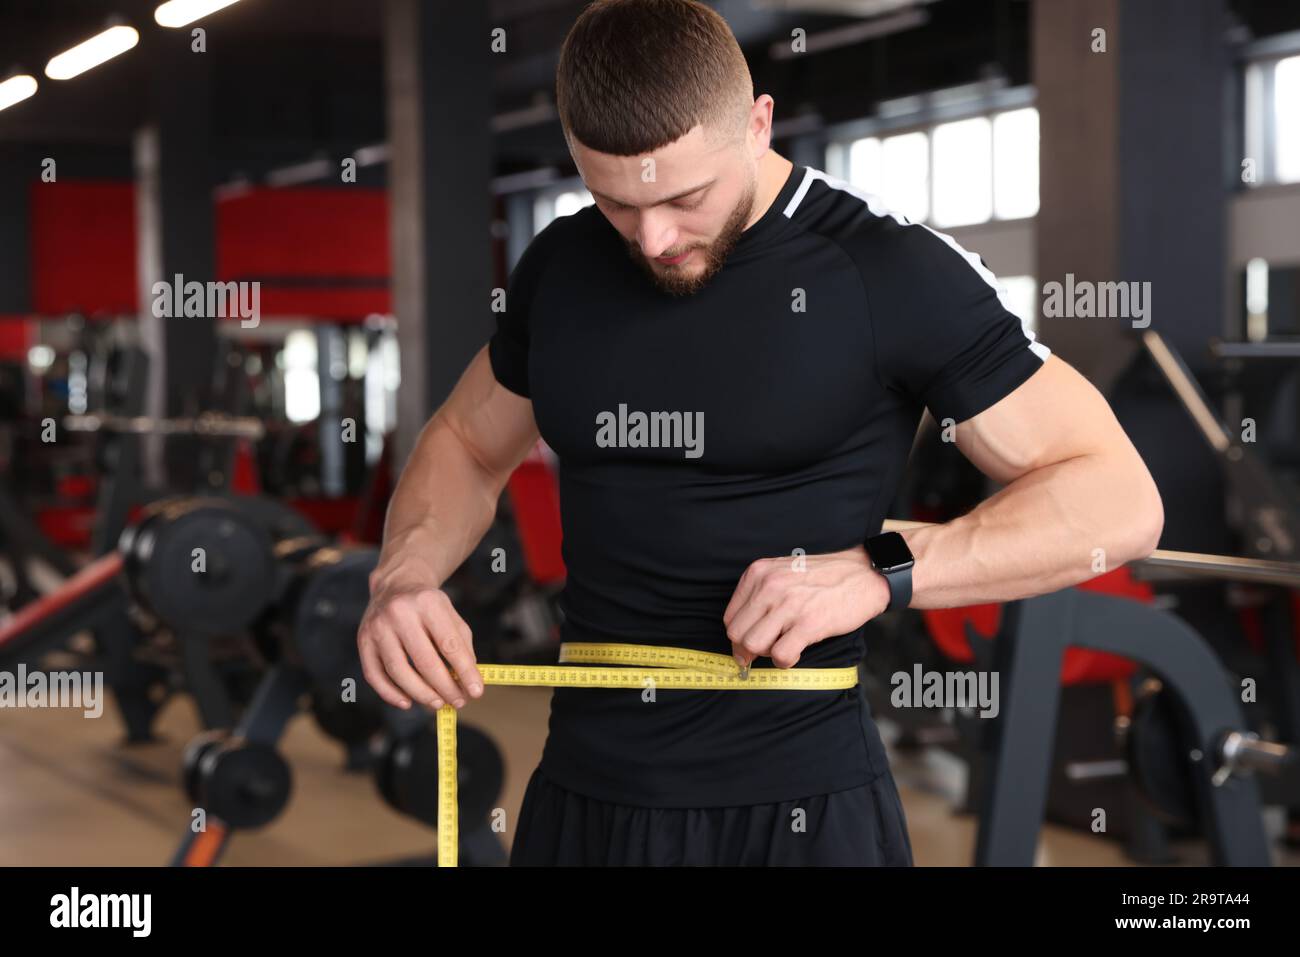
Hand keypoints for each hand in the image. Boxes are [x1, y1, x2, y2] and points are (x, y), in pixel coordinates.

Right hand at [357, 564, 483, 710]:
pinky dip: (391, 694)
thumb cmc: (428, 607)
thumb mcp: (451, 616)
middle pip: (424, 662)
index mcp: (427, 603)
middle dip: (444, 688)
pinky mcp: (363, 641)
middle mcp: (399, 613)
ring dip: (421, 694)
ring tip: (438, 704)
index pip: (449, 644)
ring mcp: (378, 627)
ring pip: (399, 671)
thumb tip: (467, 683)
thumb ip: (462, 647)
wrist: (395, 586)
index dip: (465, 672)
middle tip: (458, 702)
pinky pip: (375, 675)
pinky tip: (408, 702)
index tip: (476, 692)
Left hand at [722, 546, 889, 669]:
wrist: (863, 574)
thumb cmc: (823, 577)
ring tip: (783, 646)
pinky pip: (780, 655)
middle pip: (737, 634)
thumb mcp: (782, 573)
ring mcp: (789, 605)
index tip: (750, 643)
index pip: (730, 617)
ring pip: (753, 646)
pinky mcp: (809, 623)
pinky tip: (796, 651)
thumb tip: (741, 637)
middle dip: (748, 649)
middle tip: (765, 650)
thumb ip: (759, 596)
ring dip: (766, 654)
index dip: (739, 636)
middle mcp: (769, 586)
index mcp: (758, 573)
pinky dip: (785, 661)